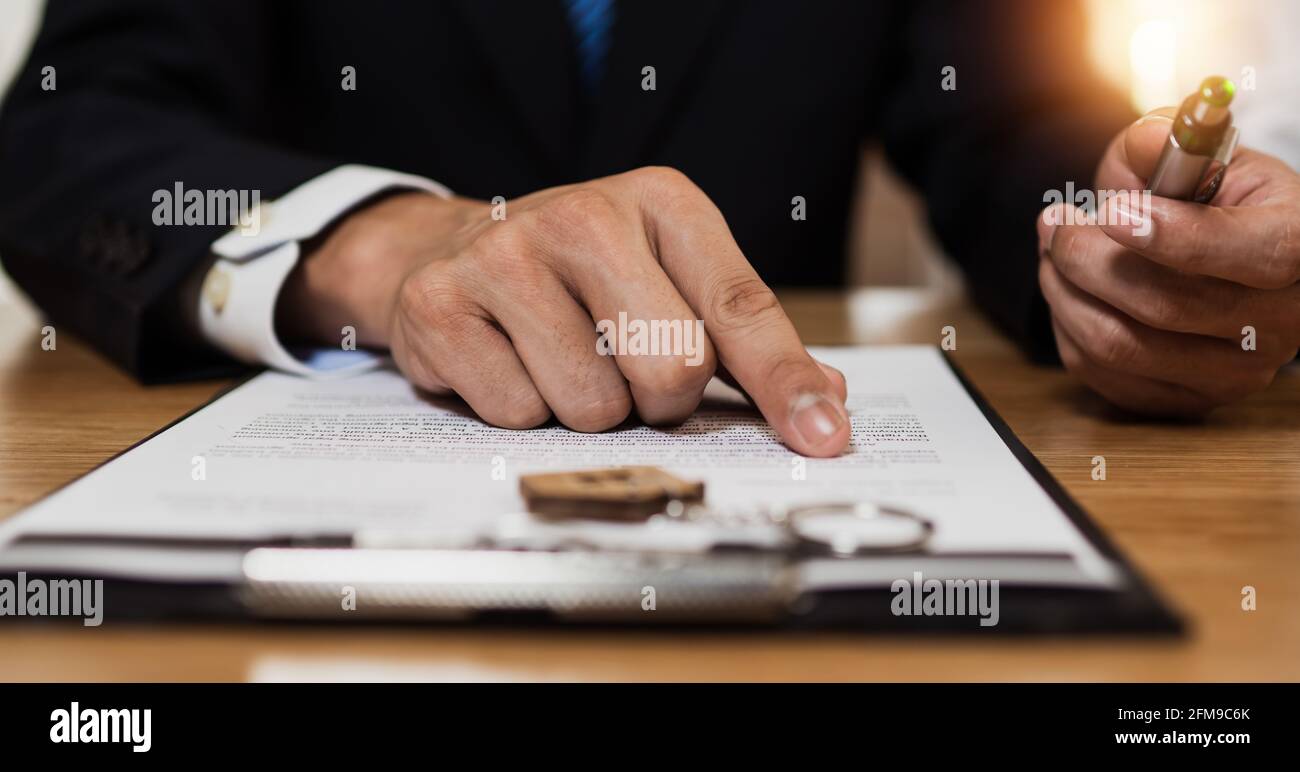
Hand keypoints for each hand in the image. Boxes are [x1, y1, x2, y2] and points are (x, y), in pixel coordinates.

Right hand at [278, 167, 850, 455]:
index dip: (784, 382)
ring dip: (587, 408)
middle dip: (659, 398)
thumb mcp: (673, 281)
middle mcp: (584, 214)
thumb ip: (745, 344)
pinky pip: (517, 414)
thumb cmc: (584, 278)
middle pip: (671, 368)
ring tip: (560, 356)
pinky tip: (508, 359)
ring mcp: (504, 255)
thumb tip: (825, 403)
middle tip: (626, 367)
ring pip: (592, 405)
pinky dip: (521, 409)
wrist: (454, 249)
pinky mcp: (440, 304)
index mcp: (662, 202)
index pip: (741, 307)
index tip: (822, 437)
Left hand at [1037, 111, 1299, 414]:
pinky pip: (1102, 373)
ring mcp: (1239, 372)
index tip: (1112, 212)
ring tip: (1051, 250)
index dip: (1176, 237)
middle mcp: (1284, 319)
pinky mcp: (1189, 401)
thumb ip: (1166, 141)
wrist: (1209, 249)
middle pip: (1166, 305)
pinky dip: (1067, 326)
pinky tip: (1068, 289)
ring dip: (1064, 291)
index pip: (1255, 253)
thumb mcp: (1195, 153)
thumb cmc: (1206, 197)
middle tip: (1054, 222)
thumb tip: (1147, 142)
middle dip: (1087, 257)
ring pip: (1122, 345)